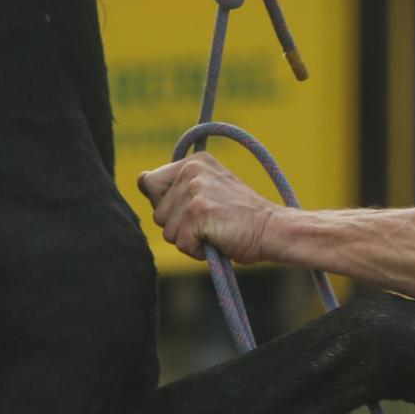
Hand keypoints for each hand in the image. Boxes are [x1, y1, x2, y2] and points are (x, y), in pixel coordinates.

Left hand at [138, 152, 280, 262]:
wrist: (273, 230)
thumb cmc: (241, 218)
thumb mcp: (208, 191)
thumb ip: (178, 187)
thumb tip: (141, 180)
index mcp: (194, 162)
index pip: (149, 182)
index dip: (165, 205)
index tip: (193, 209)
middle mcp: (192, 170)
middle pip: (158, 213)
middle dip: (179, 227)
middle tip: (210, 223)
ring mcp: (195, 190)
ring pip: (168, 231)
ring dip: (189, 240)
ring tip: (216, 231)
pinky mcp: (198, 211)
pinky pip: (182, 244)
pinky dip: (198, 251)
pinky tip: (219, 240)